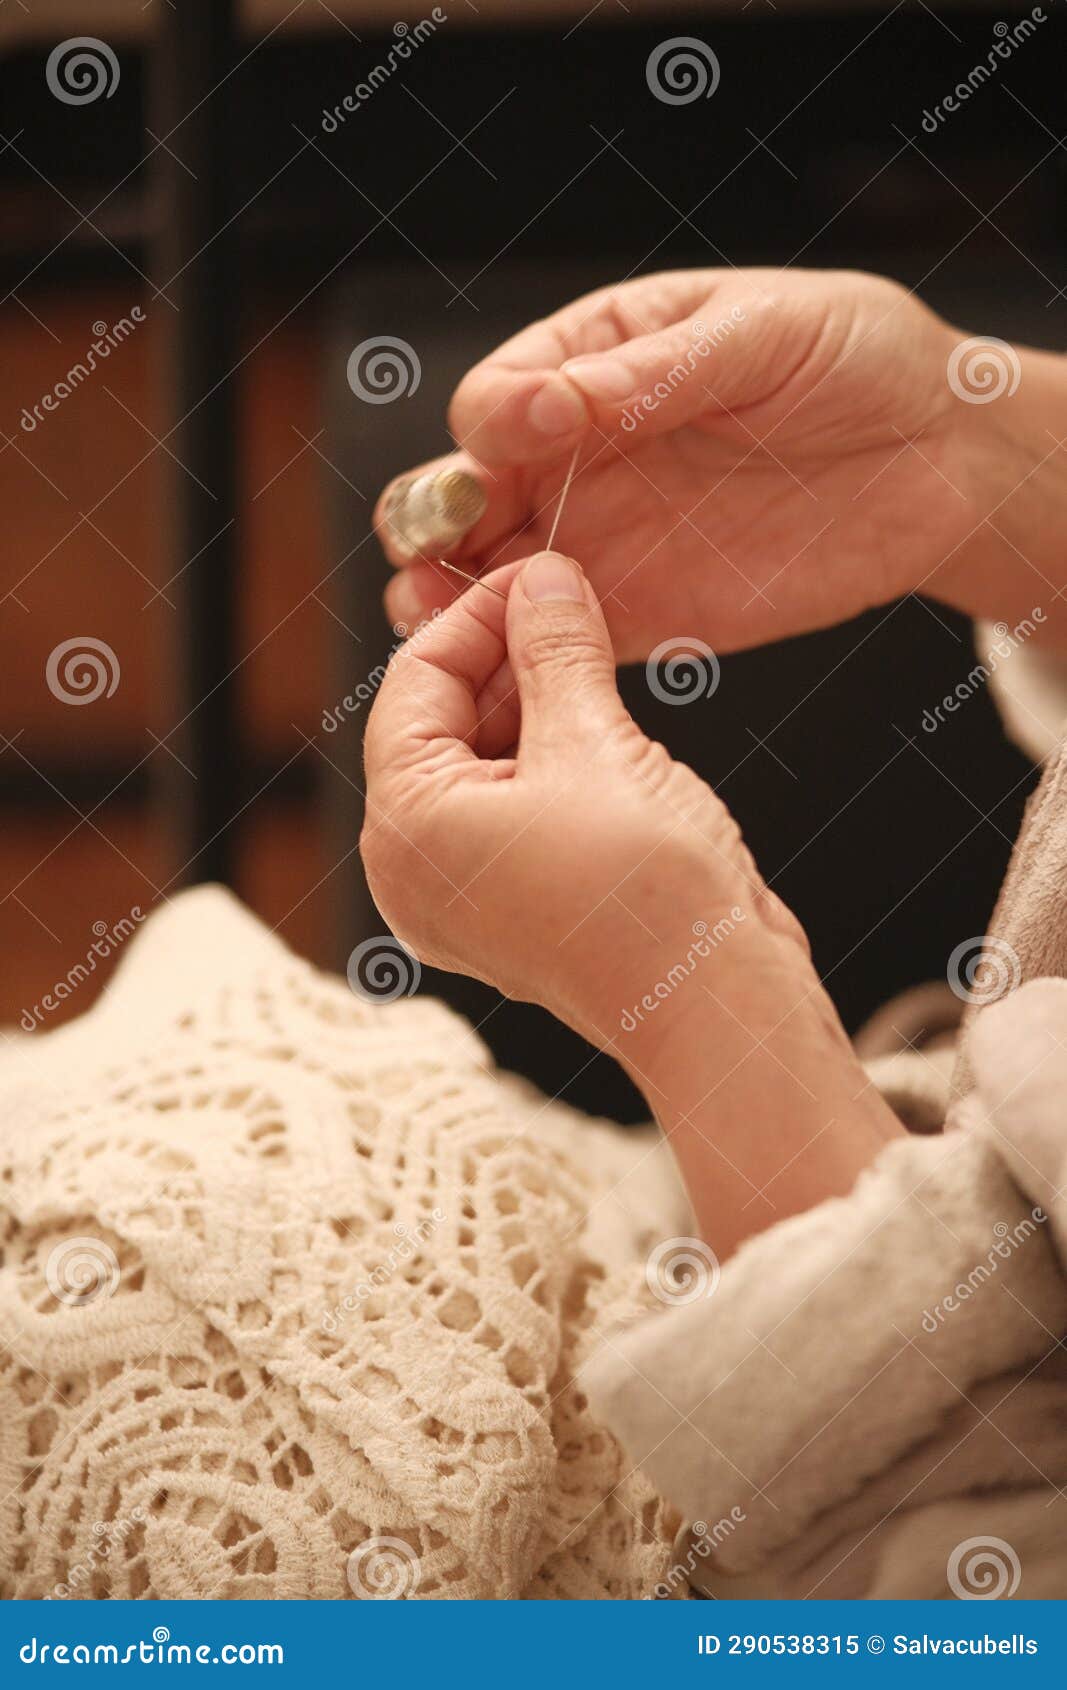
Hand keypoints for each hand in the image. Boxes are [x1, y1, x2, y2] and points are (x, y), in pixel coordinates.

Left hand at [363, 548, 784, 1044]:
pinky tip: (603, 722)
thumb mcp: (595, 741)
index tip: (537, 575)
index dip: (477, 615)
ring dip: (536, 703)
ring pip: (482, 764)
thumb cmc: (648, 898)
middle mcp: (418, 867)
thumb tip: (541, 580)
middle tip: (569, 603)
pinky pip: (514, 808)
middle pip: (441, 723)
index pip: (414, 683)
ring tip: (594, 655)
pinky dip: (552, 758)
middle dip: (506, 658)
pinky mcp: (515, 907)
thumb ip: (556, 649)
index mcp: (406, 827)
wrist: (718, 1005)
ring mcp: (465, 895)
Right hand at [376, 268, 1061, 660]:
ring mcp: (602, 539)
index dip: (498, 423)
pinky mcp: (641, 614)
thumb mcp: (757, 334)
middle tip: (433, 550)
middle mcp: (578, 456)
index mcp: (592, 363)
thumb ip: (649, 371)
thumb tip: (543, 404)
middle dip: (432, 521)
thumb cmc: (855, 361)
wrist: (940, 459)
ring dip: (448, 596)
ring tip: (438, 613)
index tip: (536, 433)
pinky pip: (558, 643)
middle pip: (462, 494)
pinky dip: (516, 658)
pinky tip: (501, 665)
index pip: (498, 402)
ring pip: (486, 575)